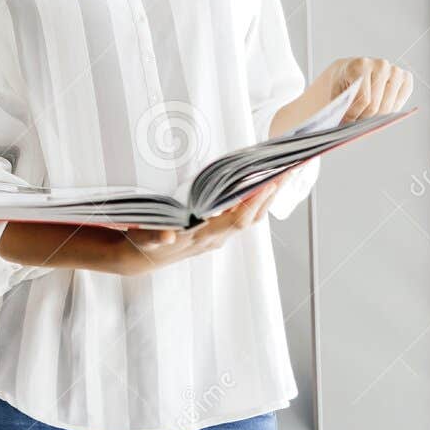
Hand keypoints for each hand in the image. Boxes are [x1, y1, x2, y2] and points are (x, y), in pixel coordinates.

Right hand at [117, 169, 294, 274]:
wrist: (143, 258)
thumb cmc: (146, 244)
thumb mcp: (145, 239)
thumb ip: (154, 237)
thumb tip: (166, 236)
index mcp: (203, 236)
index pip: (238, 220)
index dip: (254, 203)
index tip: (269, 184)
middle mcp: (216, 237)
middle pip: (252, 218)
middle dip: (270, 196)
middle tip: (286, 171)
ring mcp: (218, 235)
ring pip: (250, 217)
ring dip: (266, 197)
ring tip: (279, 174)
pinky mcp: (216, 230)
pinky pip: (242, 215)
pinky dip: (254, 200)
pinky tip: (259, 186)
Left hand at [317, 56, 414, 121]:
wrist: (353, 68)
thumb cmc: (344, 82)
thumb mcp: (336, 91)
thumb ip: (341, 105)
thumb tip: (347, 123)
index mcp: (360, 65)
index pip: (363, 99)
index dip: (354, 114)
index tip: (347, 121)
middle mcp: (381, 65)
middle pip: (376, 105)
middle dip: (363, 118)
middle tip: (355, 122)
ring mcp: (395, 70)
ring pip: (388, 107)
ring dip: (376, 116)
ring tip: (364, 115)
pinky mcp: (406, 77)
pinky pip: (400, 103)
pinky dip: (389, 111)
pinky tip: (378, 108)